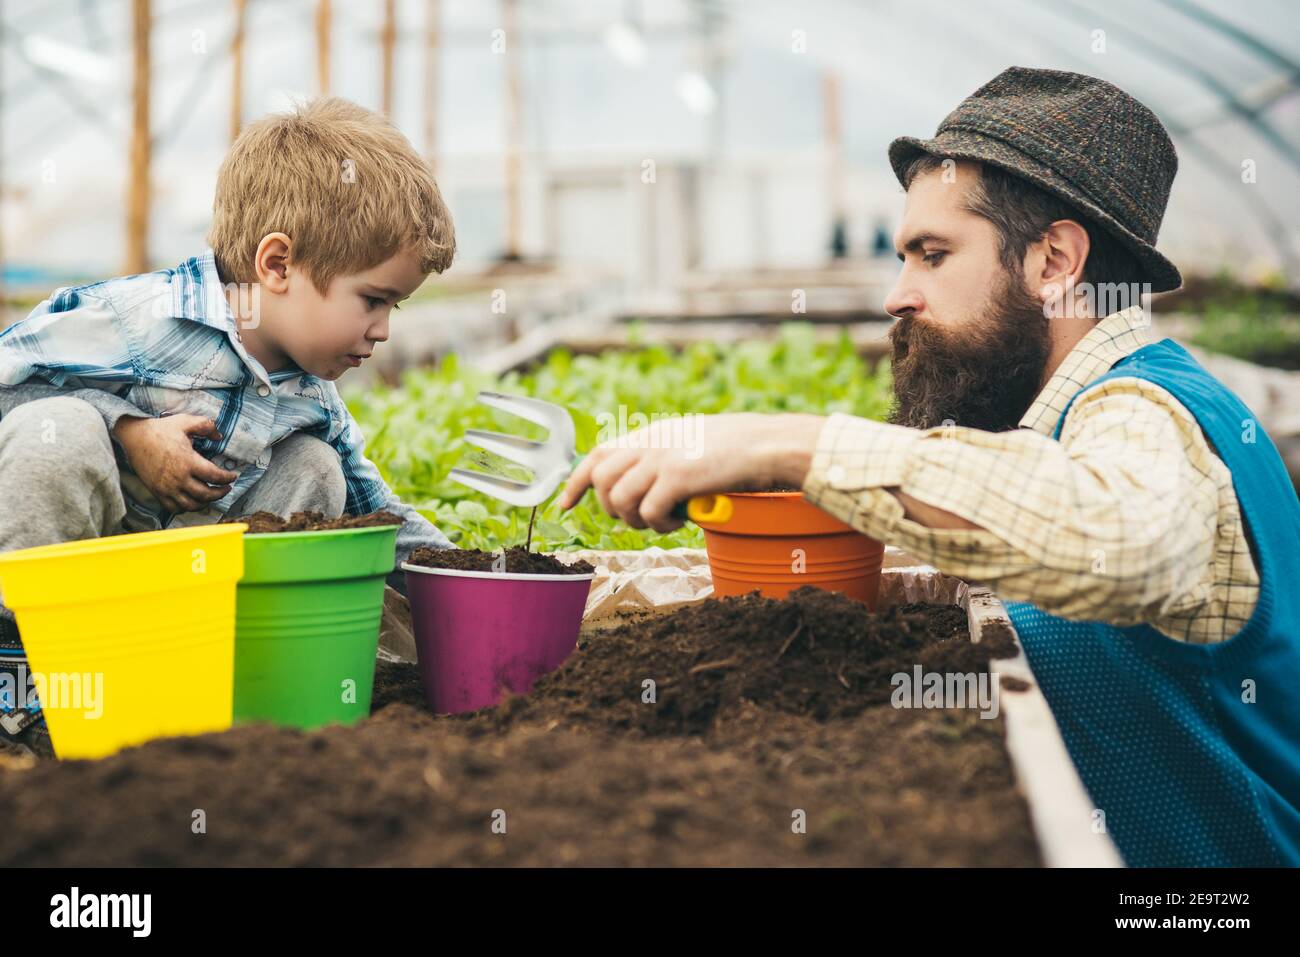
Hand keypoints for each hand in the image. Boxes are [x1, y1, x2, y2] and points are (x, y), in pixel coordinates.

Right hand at [112, 414, 240, 513]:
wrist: (134, 437)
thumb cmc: (160, 429)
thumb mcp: (185, 421)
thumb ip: (205, 425)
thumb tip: (219, 435)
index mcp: (188, 462)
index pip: (215, 476)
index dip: (227, 478)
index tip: (233, 477)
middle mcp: (179, 478)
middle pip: (206, 494)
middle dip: (220, 493)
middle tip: (226, 488)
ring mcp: (167, 488)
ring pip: (191, 505)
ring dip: (205, 503)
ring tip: (211, 496)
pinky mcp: (157, 492)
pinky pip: (173, 508)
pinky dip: (185, 508)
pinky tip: (192, 501)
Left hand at [557, 412, 824, 531]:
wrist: (766, 445)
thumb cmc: (736, 450)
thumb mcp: (689, 443)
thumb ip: (662, 457)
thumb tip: (641, 486)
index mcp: (651, 434)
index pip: (597, 454)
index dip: (576, 481)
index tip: (564, 503)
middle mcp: (650, 443)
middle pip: (601, 479)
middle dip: (609, 507)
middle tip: (637, 517)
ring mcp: (661, 459)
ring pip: (618, 500)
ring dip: (636, 520)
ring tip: (662, 521)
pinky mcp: (677, 478)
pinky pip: (648, 511)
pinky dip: (659, 525)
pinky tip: (679, 522)